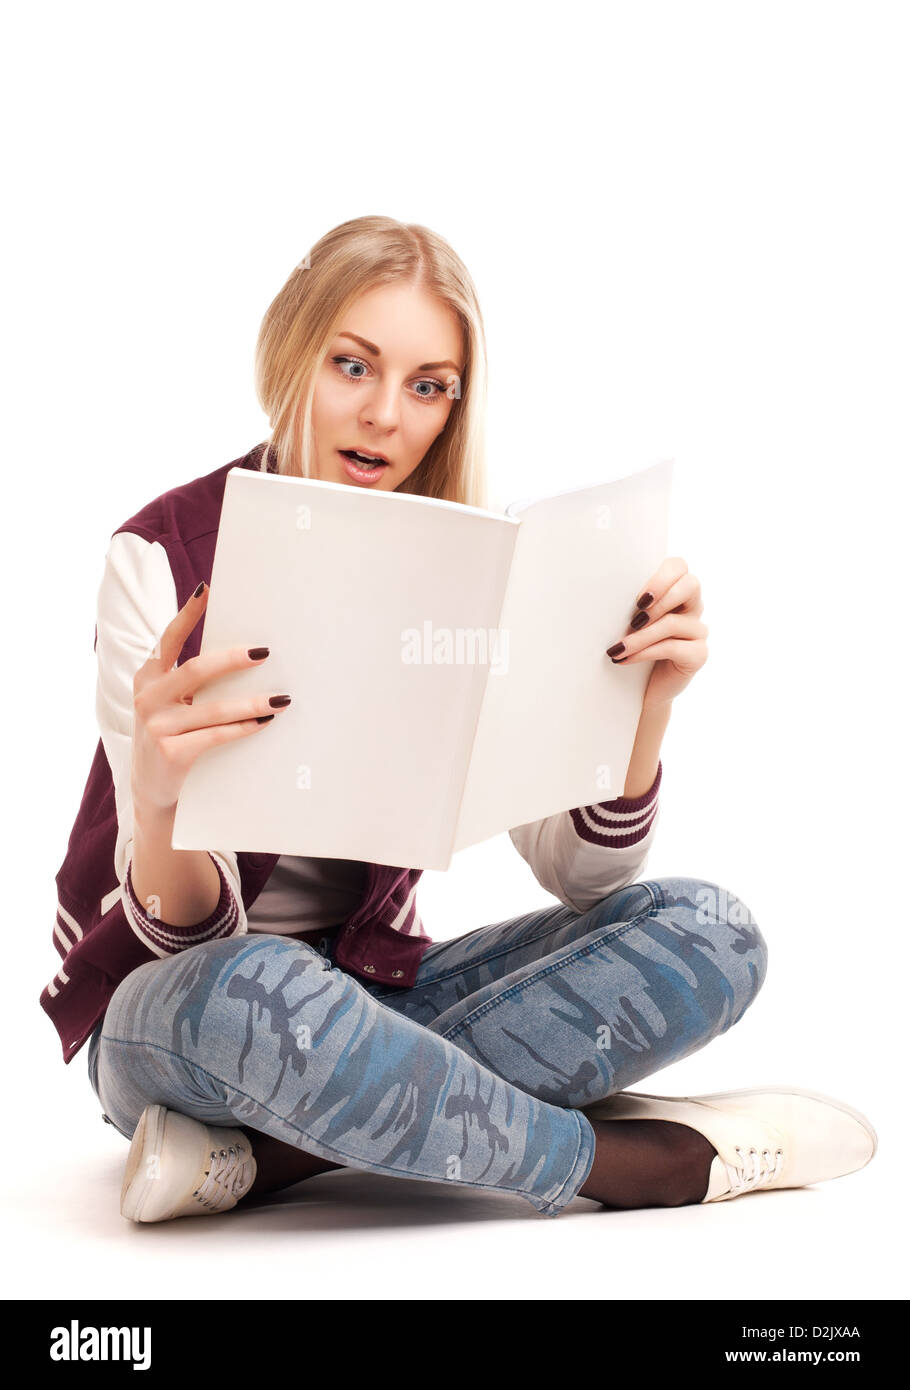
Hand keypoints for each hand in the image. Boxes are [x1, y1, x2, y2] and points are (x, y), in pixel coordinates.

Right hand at [130, 582, 292, 816]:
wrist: (152, 787)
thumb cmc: (171, 734)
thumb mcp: (171, 702)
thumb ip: (190, 678)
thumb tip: (242, 651)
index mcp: (149, 676)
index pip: (169, 638)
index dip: (188, 614)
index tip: (207, 590)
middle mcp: (148, 697)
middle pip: (195, 670)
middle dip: (232, 660)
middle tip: (264, 652)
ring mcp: (156, 725)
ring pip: (213, 708)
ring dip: (251, 702)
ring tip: (281, 698)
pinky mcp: (170, 752)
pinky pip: (215, 735)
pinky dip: (243, 728)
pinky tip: (264, 722)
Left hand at [605, 557, 707, 710]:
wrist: (640, 689)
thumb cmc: (632, 647)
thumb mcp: (628, 620)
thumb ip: (631, 602)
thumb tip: (605, 588)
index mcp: (676, 591)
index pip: (679, 566)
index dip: (661, 577)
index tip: (638, 598)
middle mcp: (693, 607)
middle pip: (691, 585)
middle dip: (661, 598)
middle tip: (635, 615)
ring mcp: (698, 631)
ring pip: (673, 622)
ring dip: (640, 636)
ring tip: (617, 648)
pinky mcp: (698, 654)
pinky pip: (673, 647)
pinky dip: (644, 652)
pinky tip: (624, 659)